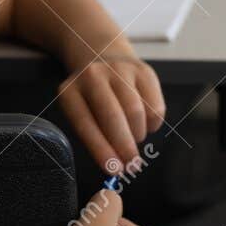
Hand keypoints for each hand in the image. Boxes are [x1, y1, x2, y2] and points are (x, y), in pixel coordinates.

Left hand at [57, 55, 165, 173]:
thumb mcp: (81, 112)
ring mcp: (120, 70)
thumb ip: (95, 137)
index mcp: (70, 91)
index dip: (101, 150)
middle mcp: (93, 76)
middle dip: (125, 148)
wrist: (101, 55)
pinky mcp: (144, 71)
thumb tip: (118, 165)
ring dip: (138, 135)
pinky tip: (143, 123)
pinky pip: (155, 108)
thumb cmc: (90, 97)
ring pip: (137, 113)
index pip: (85, 124)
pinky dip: (152, 124)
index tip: (113, 170)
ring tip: (133, 139)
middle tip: (132, 167)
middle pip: (115, 117)